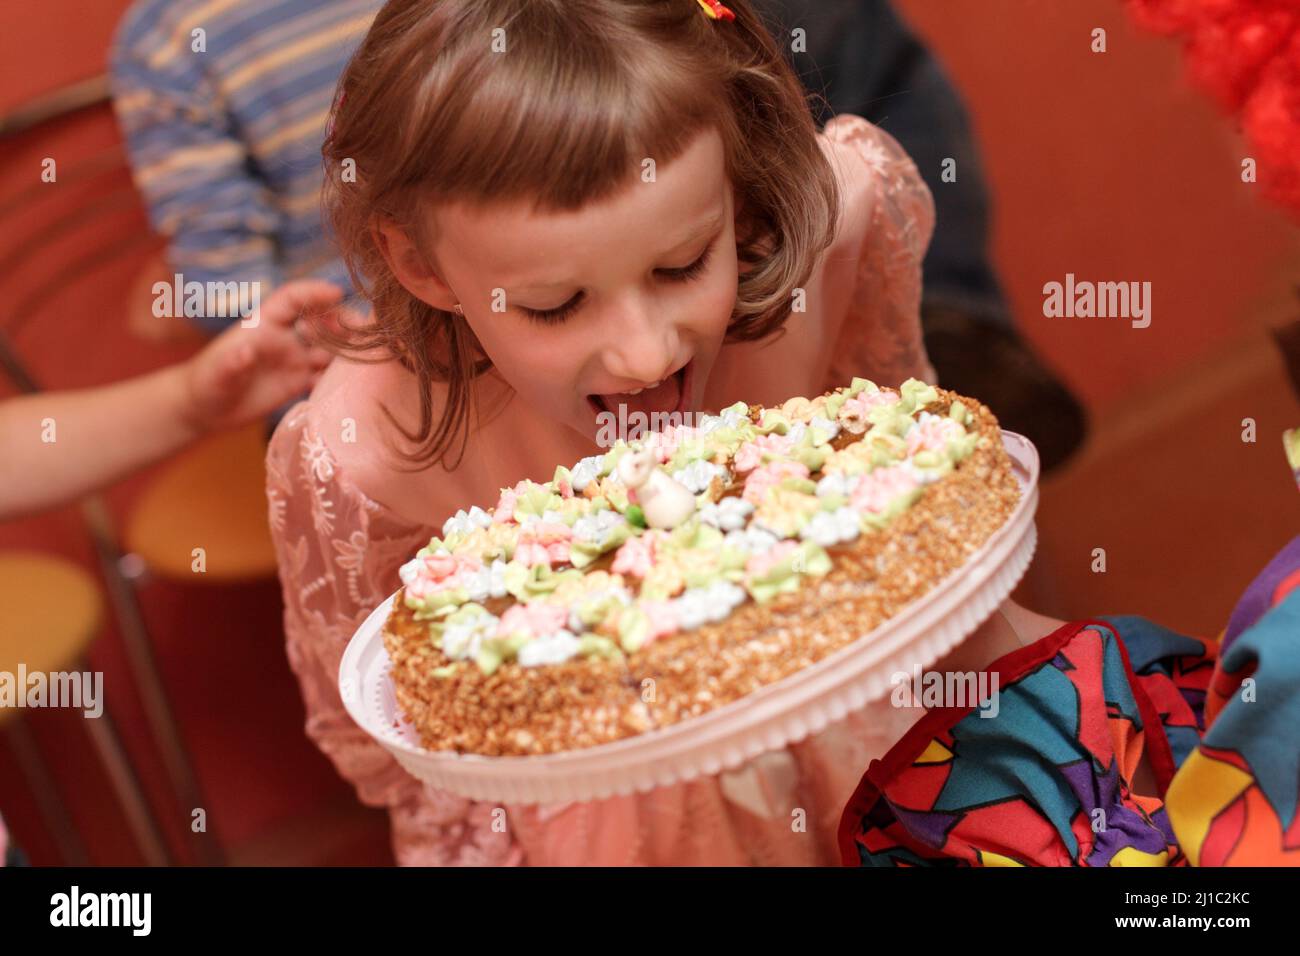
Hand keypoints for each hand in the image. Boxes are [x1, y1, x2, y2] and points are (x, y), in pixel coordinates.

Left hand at [180, 279, 361, 432]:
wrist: (204, 410)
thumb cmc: (205, 383)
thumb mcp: (216, 373)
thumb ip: (231, 362)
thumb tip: (245, 349)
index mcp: (264, 325)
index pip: (292, 299)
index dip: (314, 293)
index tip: (337, 293)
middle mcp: (284, 339)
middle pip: (319, 321)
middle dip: (342, 321)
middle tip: (363, 332)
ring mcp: (293, 361)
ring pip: (328, 349)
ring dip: (346, 351)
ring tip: (367, 358)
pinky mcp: (297, 383)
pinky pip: (324, 376)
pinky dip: (338, 378)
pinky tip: (349, 386)